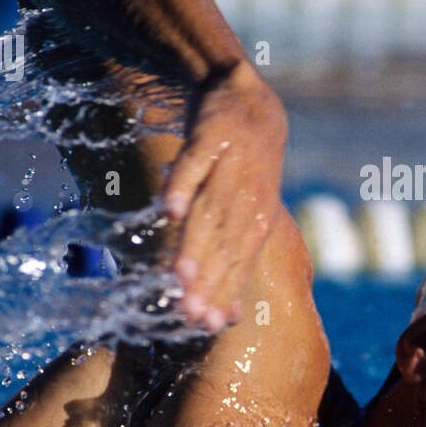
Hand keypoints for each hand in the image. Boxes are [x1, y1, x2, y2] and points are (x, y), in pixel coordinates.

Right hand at [162, 64, 286, 332]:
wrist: (248, 101)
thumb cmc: (243, 172)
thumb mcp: (248, 217)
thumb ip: (235, 265)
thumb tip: (229, 321)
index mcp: (257, 222)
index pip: (239, 264)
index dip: (223, 293)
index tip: (205, 325)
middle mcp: (248, 199)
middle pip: (224, 245)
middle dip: (208, 280)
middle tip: (189, 312)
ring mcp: (231, 167)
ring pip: (210, 211)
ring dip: (195, 244)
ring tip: (179, 276)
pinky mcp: (212, 137)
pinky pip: (194, 164)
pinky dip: (182, 186)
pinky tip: (168, 210)